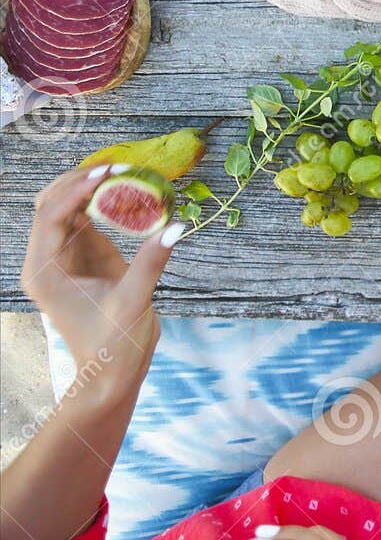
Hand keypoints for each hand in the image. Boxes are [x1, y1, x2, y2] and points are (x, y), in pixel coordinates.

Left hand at [20, 164, 179, 398]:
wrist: (110, 374)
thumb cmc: (113, 346)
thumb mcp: (133, 302)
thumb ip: (151, 261)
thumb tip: (176, 225)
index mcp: (45, 271)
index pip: (51, 215)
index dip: (78, 189)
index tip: (111, 173)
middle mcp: (47, 259)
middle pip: (50, 202)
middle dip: (80, 179)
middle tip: (118, 166)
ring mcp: (65, 256)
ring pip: (67, 206)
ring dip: (91, 186)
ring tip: (125, 172)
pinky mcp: (86, 257)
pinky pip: (88, 218)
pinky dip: (105, 202)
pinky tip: (129, 192)